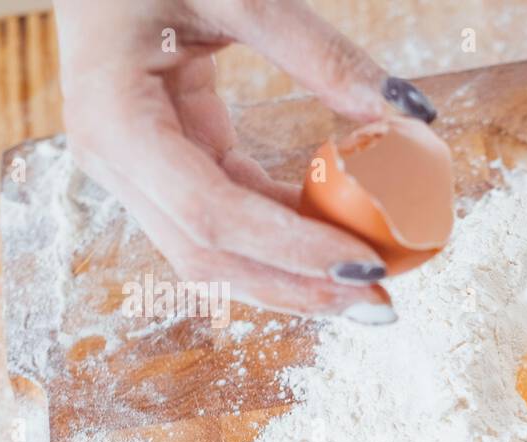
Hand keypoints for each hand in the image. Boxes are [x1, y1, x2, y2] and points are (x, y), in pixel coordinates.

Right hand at [54, 0, 439, 322]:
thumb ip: (318, 52)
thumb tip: (410, 114)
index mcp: (116, 121)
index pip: (212, 215)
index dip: (291, 251)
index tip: (366, 265)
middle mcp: (116, 161)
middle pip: (211, 255)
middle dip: (300, 288)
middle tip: (384, 304)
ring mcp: (137, 171)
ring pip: (217, 253)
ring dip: (295, 279)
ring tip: (370, 288)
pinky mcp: (166, 167)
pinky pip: (229, 220)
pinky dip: (286, 240)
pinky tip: (341, 244)